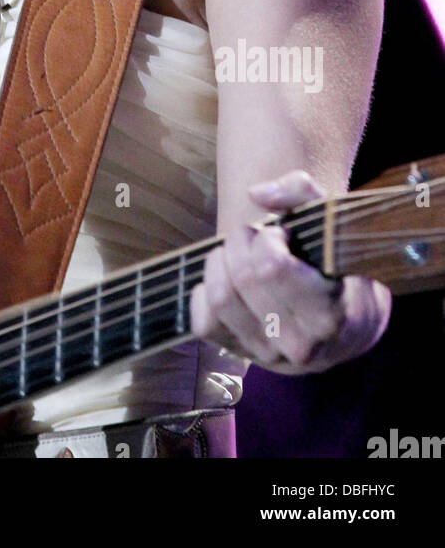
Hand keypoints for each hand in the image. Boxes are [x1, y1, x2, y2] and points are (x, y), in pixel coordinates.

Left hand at [189, 170, 391, 374]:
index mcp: (329, 316)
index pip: (271, 267)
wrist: (347, 327)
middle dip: (242, 241)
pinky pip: (202, 321)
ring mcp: (267, 357)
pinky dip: (206, 291)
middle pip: (242, 278)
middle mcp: (298, 346)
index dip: (269, 238)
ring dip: (221, 262)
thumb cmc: (338, 266)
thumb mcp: (335, 224)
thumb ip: (302, 193)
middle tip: (258, 237)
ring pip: (219, 298)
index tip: (283, 235)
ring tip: (241, 255)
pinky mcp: (240, 355)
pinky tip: (229, 280)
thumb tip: (255, 192)